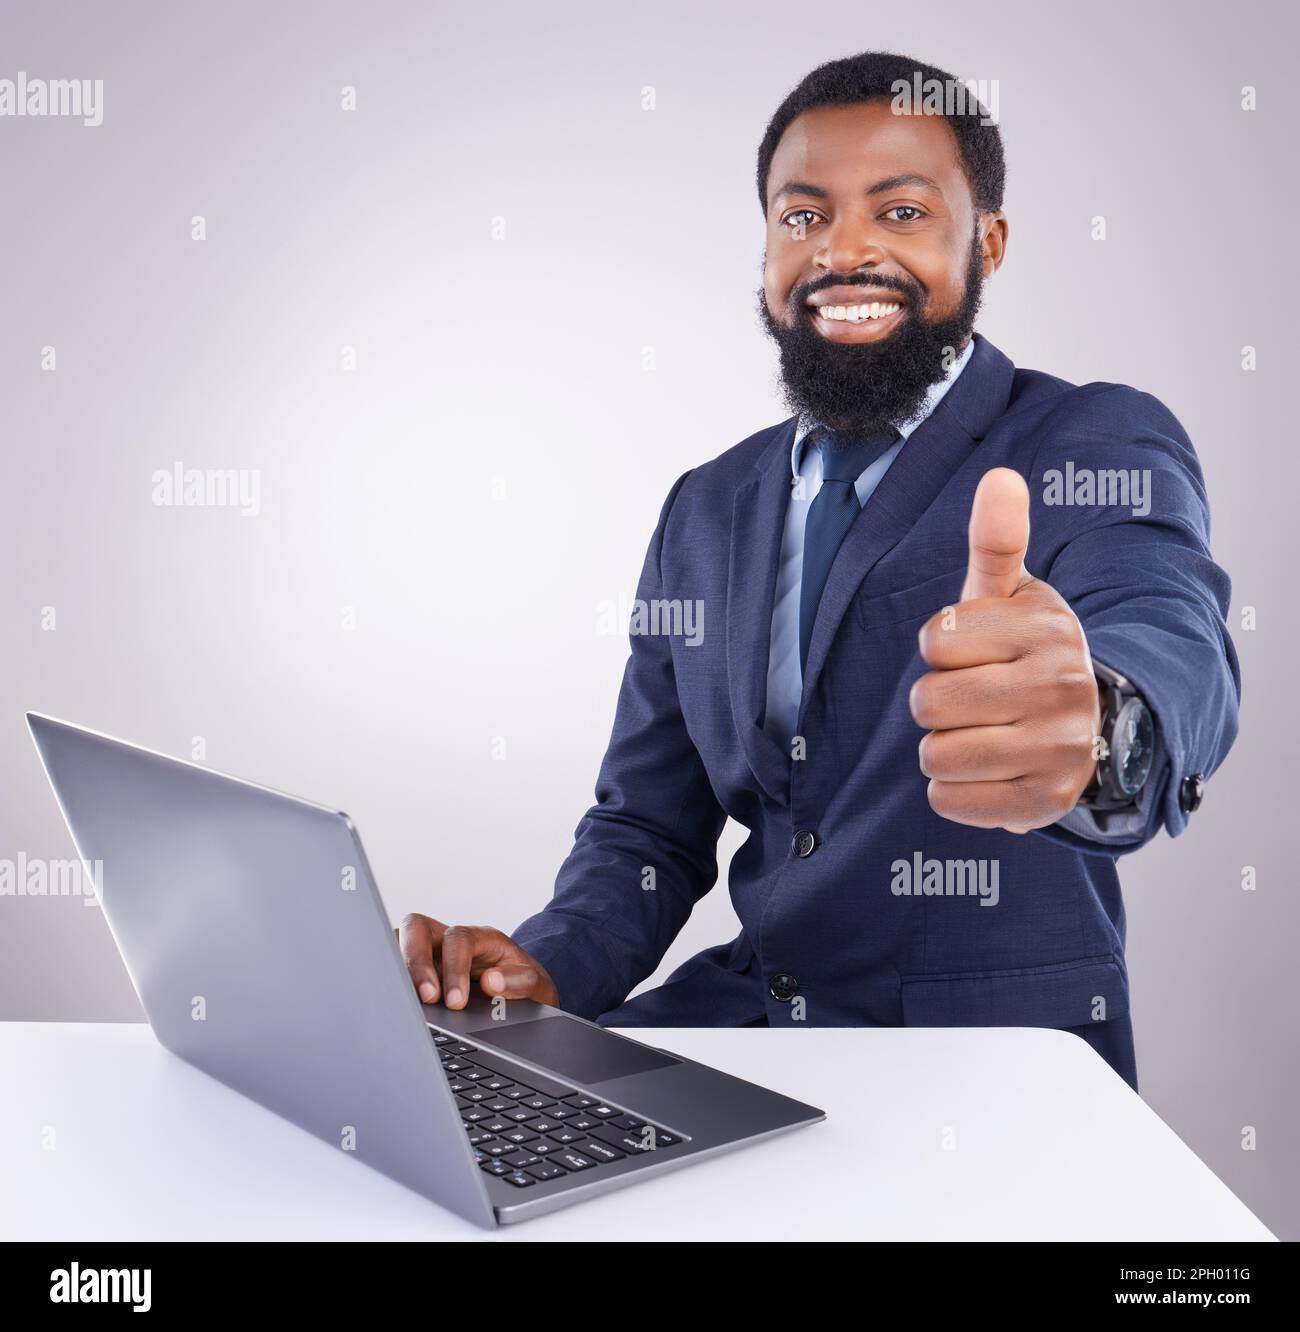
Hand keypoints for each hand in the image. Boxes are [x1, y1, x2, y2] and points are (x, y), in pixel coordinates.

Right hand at [395, 914, 559, 1009]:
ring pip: (397, 940)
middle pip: (417, 926)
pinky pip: (392, 963)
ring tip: (404, 1002)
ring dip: (396, 968)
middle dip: (416, 961)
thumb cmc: (522, 984)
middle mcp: (449, 938)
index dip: (453, 968)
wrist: (518, 994)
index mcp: (480, 937)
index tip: (455, 1002)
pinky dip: (389, 977)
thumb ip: (519, 982)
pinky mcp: (414, 968)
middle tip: (426, 998)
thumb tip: (492, 982)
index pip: (458, 939)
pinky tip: (393, 1001)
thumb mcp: (536, 984)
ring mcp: (428, 951)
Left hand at [909, 467, 1100, 833]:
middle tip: (973, 699)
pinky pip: (948, 801)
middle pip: (928, 703)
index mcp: (1046, 629)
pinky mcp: (1045, 803)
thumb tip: (999, 477)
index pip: (934, 640)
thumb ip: (996, 539)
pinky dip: (951, 791)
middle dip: (934, 703)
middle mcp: (1061, 688)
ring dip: (939, 750)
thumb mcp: (1012, 595)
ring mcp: (1058, 749)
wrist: (1091, 727)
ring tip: (978, 735)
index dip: (940, 647)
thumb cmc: (1025, 652)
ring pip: (935, 757)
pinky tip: (984, 772)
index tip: (973, 651)